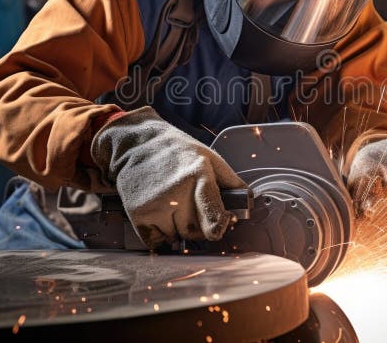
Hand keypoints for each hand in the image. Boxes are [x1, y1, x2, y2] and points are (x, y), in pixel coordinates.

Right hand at [91, 106, 246, 247]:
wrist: (136, 143)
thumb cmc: (177, 151)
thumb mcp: (209, 157)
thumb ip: (231, 182)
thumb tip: (249, 203)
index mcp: (198, 174)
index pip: (213, 213)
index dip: (219, 226)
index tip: (220, 228)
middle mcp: (176, 191)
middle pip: (196, 232)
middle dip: (198, 226)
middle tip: (191, 206)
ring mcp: (155, 203)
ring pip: (177, 237)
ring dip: (178, 230)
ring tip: (172, 205)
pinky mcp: (138, 213)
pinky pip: (156, 242)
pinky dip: (160, 235)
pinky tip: (159, 215)